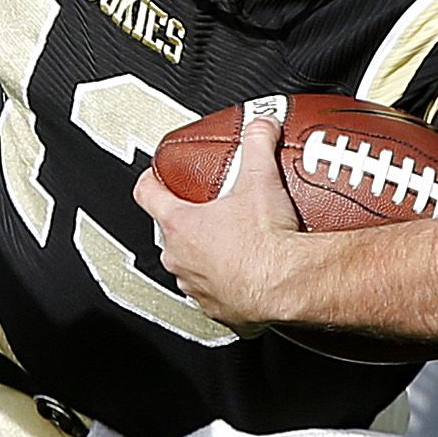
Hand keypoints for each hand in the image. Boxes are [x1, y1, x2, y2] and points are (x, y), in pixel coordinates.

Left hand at [133, 115, 300, 333]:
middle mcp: (181, 259)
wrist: (290, 285)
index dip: (151, 180)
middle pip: (172, 233)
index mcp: (181, 225)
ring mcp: (196, 287)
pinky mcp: (218, 310)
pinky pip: (216, 295)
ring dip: (208, 255)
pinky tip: (250, 275)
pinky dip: (229, 285)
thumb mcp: (261, 179)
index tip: (157, 176)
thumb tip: (261, 125)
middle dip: (191, 221)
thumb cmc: (266, 242)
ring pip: (192, 266)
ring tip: (236, 243)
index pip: (147, 194)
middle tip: (216, 211)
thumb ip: (257, 144)